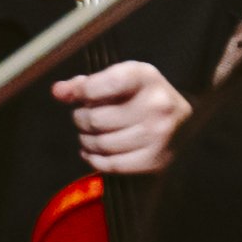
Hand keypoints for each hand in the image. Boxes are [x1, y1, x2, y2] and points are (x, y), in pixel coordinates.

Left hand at [55, 56, 189, 177]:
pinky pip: (110, 164)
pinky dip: (95, 159)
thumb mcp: (120, 81)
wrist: (183, 124)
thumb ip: (86, 84)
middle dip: (81, 119)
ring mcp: (158, 134)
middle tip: (86, 118)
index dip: (82, 92)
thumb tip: (57, 91)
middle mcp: (157, 105)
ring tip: (91, 135)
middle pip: (95, 118)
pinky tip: (95, 152)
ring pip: (100, 143)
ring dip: (86, 140)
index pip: (104, 84)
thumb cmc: (141, 98)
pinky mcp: (155, 159)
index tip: (78, 96)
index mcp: (148, 78)